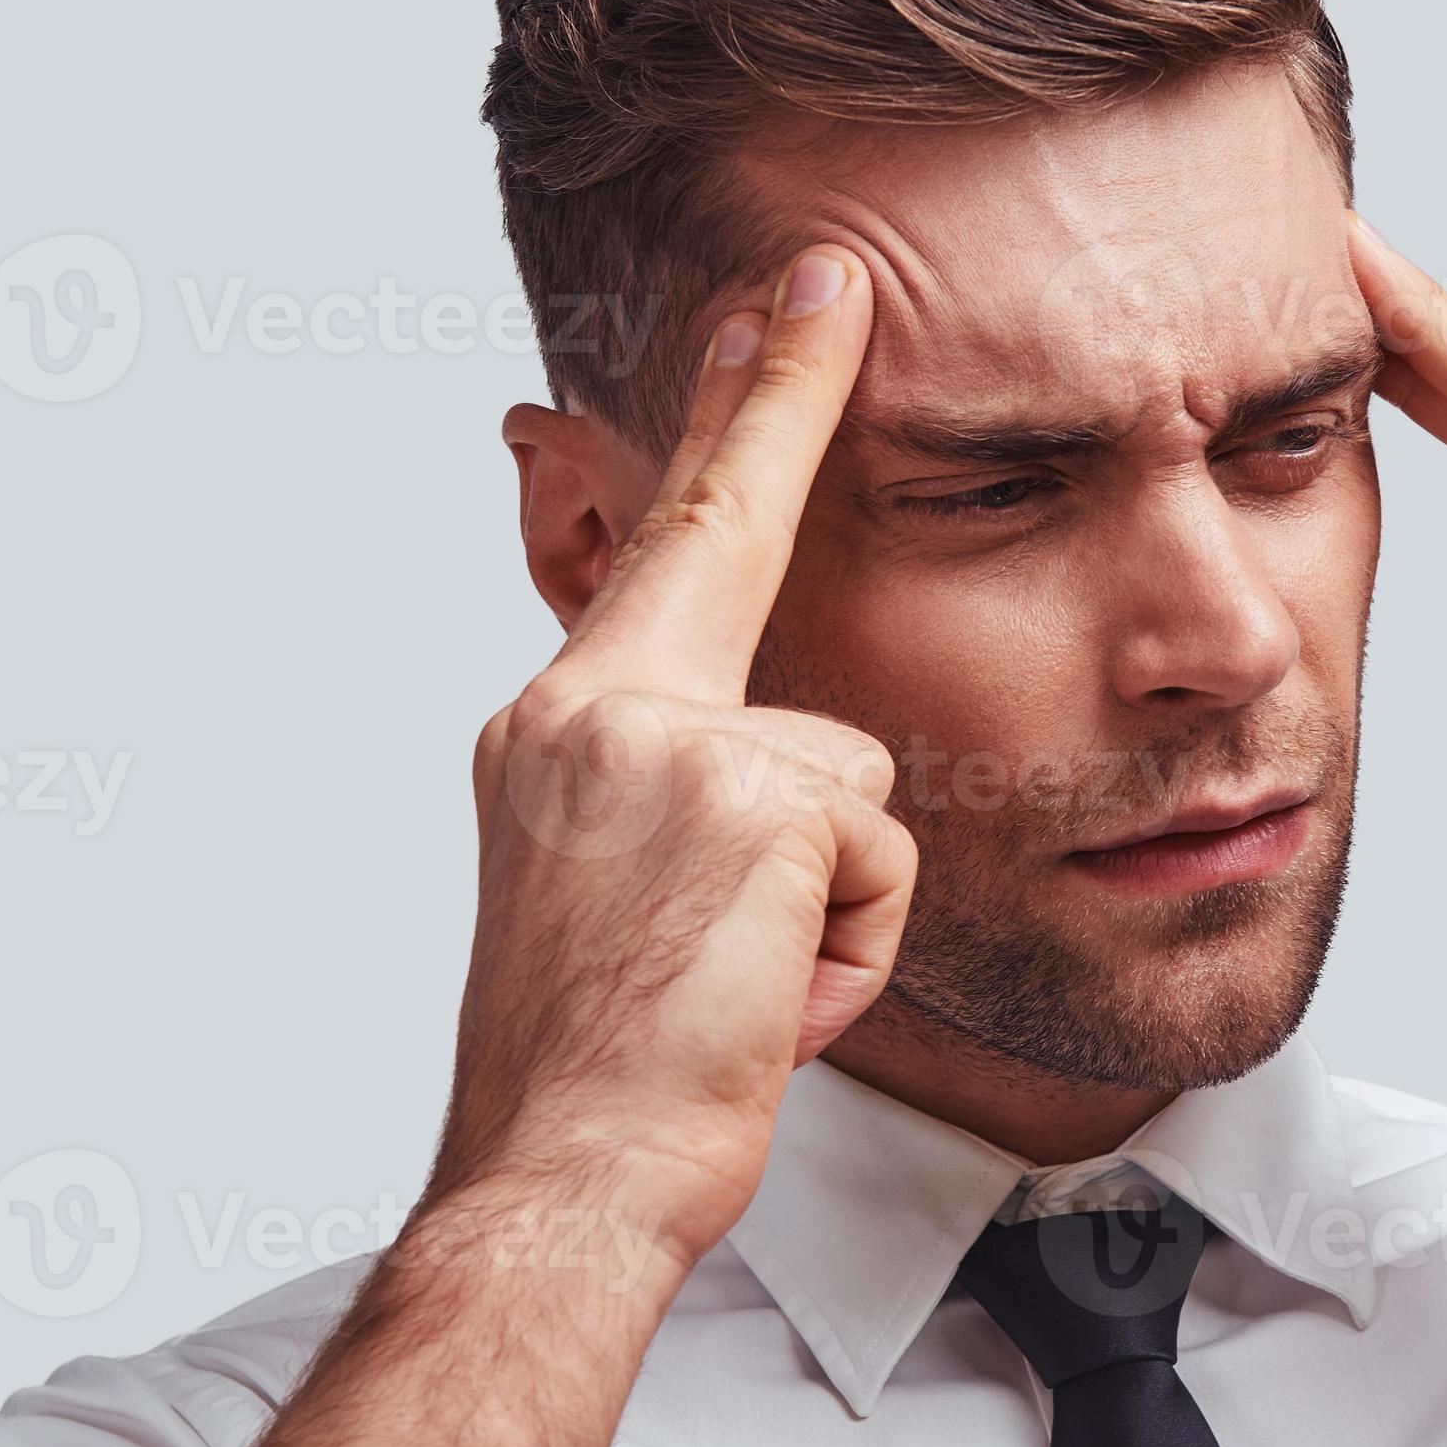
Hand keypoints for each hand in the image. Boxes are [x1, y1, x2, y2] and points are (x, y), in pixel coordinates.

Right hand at [440, 250, 914, 1267]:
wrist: (562, 1177)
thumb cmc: (603, 1063)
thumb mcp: (608, 889)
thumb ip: (665, 781)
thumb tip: (734, 737)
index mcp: (560, 722)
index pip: (661, 534)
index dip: (727, 408)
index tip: (780, 298)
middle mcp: (590, 708)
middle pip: (740, 549)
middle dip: (779, 404)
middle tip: (825, 270)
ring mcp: (665, 745)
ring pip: (857, 771)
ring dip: (837, 899)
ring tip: (747, 981)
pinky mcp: (753, 798)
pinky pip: (886, 853)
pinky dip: (856, 951)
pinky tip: (772, 999)